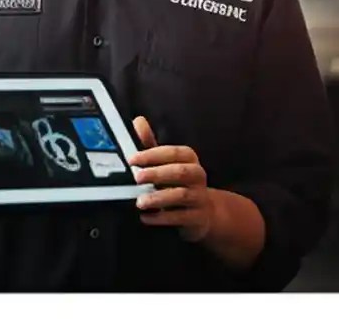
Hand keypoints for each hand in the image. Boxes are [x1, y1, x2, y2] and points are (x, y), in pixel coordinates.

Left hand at [128, 116, 214, 242]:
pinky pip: (181, 217)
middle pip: (180, 172)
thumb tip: (138, 120)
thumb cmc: (179, 183)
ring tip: (140, 202)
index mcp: (189, 159)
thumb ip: (151, 144)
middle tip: (137, 177)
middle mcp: (197, 176)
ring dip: (159, 198)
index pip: (174, 152)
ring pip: (181, 195)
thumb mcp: (166, 163)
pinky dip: (162, 218)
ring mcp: (199, 197)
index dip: (153, 154)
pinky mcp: (198, 217)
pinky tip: (146, 217)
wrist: (205, 213)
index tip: (132, 159)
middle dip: (157, 173)